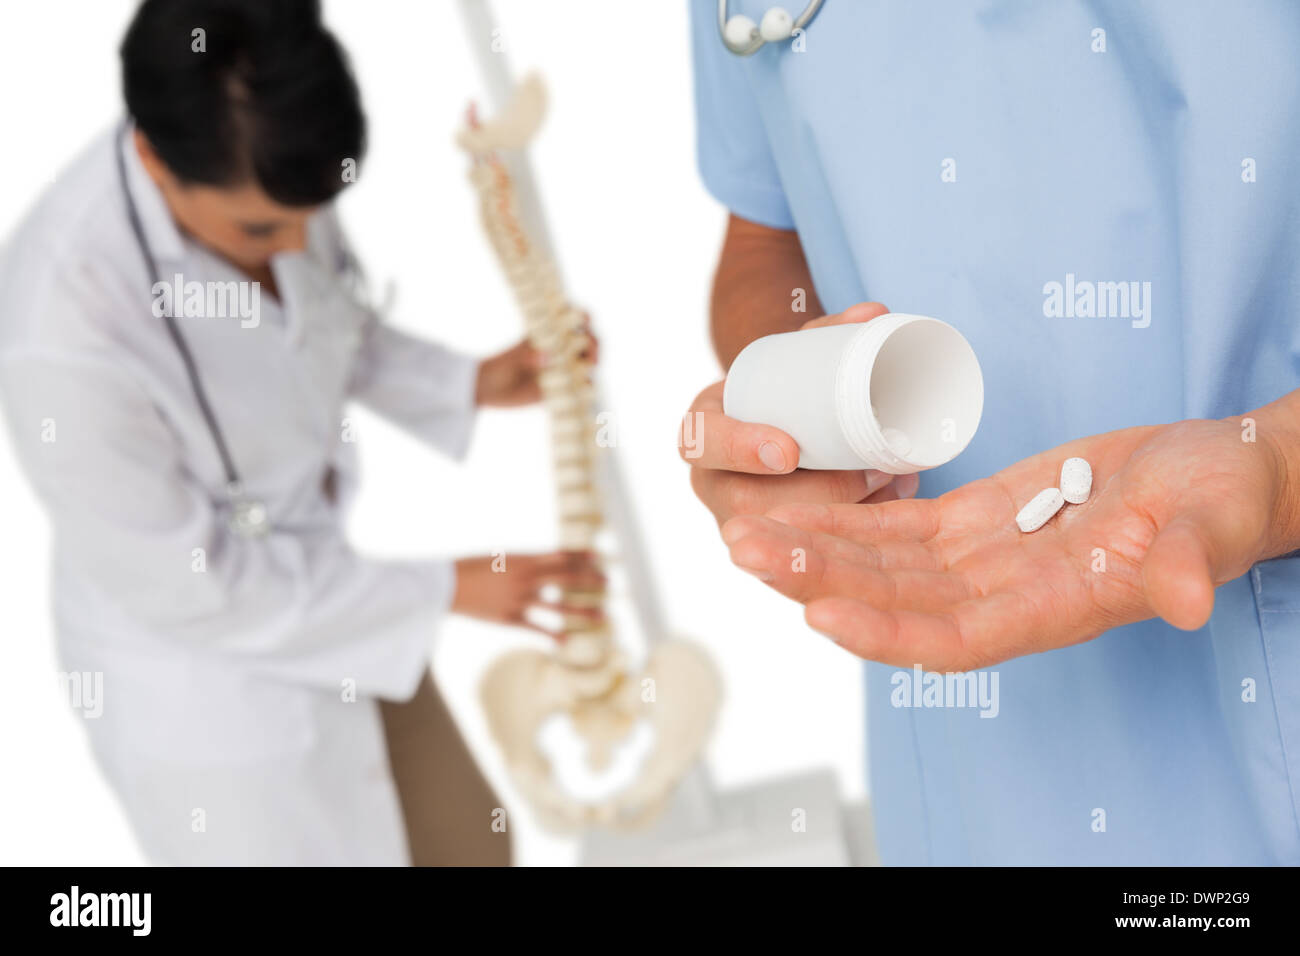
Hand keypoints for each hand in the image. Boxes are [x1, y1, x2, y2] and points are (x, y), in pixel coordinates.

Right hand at [451, 550, 604, 638]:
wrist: (446, 585)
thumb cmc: (472, 567)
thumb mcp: (500, 558)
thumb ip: (523, 563)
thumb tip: (543, 564)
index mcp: (523, 559)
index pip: (560, 557)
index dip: (581, 558)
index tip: (598, 559)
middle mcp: (525, 579)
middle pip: (565, 578)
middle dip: (589, 580)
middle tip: (607, 583)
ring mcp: (518, 600)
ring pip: (557, 606)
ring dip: (581, 610)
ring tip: (602, 616)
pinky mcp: (509, 618)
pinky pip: (535, 627)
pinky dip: (552, 634)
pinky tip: (566, 641)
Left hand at [475, 318, 597, 407]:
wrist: (488, 391)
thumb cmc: (498, 367)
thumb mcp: (510, 359)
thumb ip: (526, 355)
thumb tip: (546, 356)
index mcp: (548, 334)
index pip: (570, 320)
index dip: (581, 316)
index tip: (583, 319)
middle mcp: (559, 350)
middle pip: (586, 340)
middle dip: (593, 341)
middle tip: (589, 346)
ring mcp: (562, 369)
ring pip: (587, 361)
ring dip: (593, 360)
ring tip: (590, 363)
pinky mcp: (562, 389)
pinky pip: (581, 388)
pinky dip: (587, 386)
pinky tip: (586, 386)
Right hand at [680, 302, 917, 529]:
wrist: (774, 423)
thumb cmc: (778, 386)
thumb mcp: (790, 355)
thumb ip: (828, 333)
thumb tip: (876, 314)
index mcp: (702, 430)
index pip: (702, 443)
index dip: (740, 449)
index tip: (788, 450)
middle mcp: (713, 481)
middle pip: (749, 502)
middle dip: (818, 492)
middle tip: (875, 470)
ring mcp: (740, 518)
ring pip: (783, 531)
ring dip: (843, 514)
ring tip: (895, 486)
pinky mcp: (772, 540)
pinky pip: (806, 548)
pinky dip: (851, 532)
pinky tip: (892, 514)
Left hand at [720, 416, 1292, 670]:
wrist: (1212, 473)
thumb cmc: (1220, 500)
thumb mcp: (1212, 522)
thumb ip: (1189, 560)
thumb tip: (1184, 599)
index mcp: (1053, 609)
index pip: (953, 639)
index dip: (885, 632)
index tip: (819, 614)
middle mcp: (1003, 598)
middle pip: (892, 602)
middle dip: (817, 581)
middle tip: (748, 551)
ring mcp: (981, 563)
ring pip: (880, 568)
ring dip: (812, 554)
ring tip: (745, 534)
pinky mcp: (973, 524)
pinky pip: (894, 532)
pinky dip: (843, 524)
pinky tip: (794, 514)